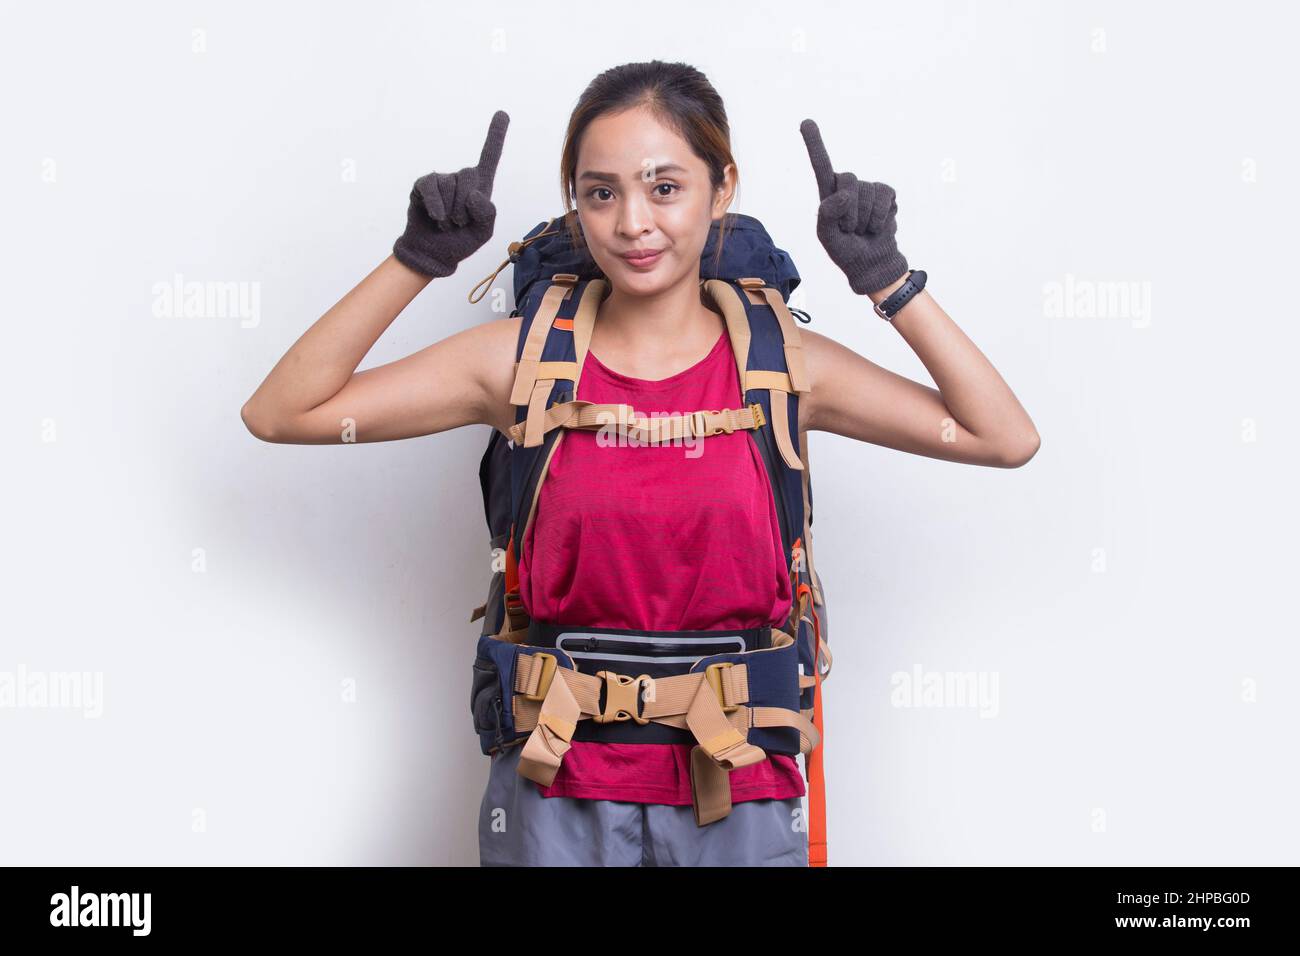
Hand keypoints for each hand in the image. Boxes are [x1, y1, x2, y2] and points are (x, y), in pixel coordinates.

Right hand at [393, 110, 509, 277]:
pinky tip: (436, 217)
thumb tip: (476, 193)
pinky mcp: (423, 186)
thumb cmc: (460, 242)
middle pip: (468, 177)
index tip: (502, 113)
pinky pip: (431, 187)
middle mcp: (461, 179)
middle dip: (464, 206)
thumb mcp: (483, 233)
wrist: (433, 253)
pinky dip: (435, 205)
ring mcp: (441, 181)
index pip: (489, 157)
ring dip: (449, 211)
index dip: (495, 135)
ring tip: (446, 224)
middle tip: (459, 224)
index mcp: (480, 187)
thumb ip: (487, 214)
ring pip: (449, 185)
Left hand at [799, 118, 907, 295]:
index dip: (814, 143)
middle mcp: (848, 187)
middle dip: (850, 211)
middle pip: (848, 179)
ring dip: (866, 219)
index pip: (821, 165)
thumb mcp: (827, 237)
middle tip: (850, 230)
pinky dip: (881, 217)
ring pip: (868, 192)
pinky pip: (885, 196)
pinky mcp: (886, 194)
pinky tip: (877, 226)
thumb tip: (844, 195)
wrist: (871, 262)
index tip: (806, 122)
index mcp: (828, 194)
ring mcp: (868, 189)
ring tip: (863, 230)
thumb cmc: (845, 250)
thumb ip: (827, 215)